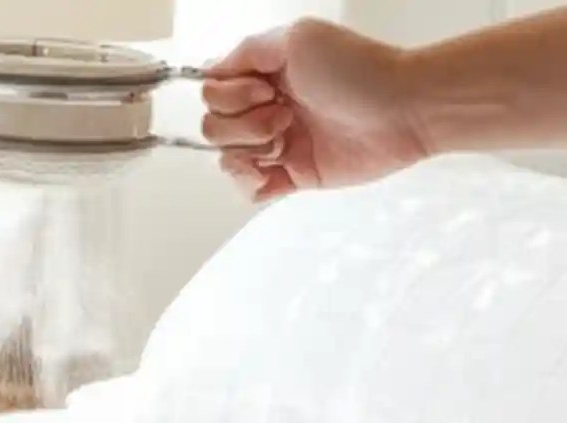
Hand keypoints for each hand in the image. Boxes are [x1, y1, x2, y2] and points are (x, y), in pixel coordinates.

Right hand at [202, 19, 428, 201]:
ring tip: (287, 138)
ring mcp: (277, 145)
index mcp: (262, 76)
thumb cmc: (357, 69)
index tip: (264, 88)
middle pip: (213, 127)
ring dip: (250, 148)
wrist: (403, 109)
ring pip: (226, 159)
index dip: (228, 94)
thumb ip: (246, 51)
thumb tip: (212, 72)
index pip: (211, 92)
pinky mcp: (293, 176)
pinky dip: (252, 184)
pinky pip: (248, 191)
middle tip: (284, 114)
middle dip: (242, 123)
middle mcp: (265, 109)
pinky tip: (277, 169)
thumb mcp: (295, 38)